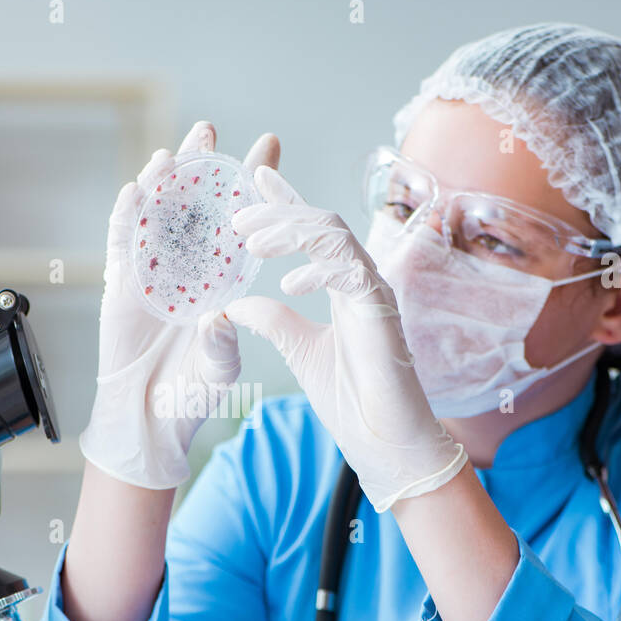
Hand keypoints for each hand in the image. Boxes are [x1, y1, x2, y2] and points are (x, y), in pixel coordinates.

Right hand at [77, 122, 279, 488]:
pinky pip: (120, 247)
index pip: (236, 220)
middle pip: (191, 205)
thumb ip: (223, 344)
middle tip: (210, 130)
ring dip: (161, 183)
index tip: (269, 144)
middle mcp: (185, 269)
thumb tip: (221, 316)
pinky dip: (125, 218)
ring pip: (154, 217)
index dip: (249, 183)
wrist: (150, 424)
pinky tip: (135, 192)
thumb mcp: (220, 368)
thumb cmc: (190, 395)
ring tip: (173, 153)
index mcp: (217, 278)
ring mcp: (150, 276)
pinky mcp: (120, 290)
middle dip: (199, 166)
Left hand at [224, 166, 467, 511]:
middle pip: (319, 224)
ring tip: (253, 244)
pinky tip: (288, 283)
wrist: (384, 440)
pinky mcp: (382, 312)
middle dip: (277, 213)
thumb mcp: (298, 351)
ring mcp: (373, 293)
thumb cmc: (352, 400)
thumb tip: (236, 304)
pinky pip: (351, 275)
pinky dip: (319, 272)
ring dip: (291, 233)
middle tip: (237, 218)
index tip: (254, 179)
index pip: (310, 233)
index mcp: (341, 286)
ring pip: (334, 237)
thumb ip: (274, 322)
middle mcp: (359, 280)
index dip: (285, 203)